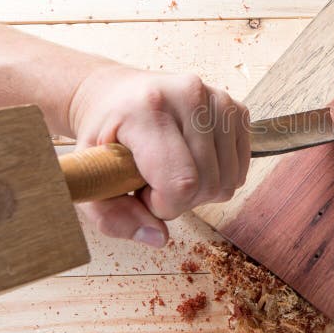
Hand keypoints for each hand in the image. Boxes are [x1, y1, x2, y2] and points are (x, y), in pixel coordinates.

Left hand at [68, 64, 249, 246]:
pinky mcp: (236, 108)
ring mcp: (218, 100)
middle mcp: (189, 97)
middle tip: (154, 182)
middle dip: (181, 199)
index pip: (182, 181)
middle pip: (209, 184)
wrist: (117, 94)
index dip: (166, 205)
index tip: (143, 194)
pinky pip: (240, 168)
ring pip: (229, 180)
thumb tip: (158, 238)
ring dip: (201, 190)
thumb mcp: (92, 176)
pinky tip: (193, 162)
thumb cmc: (104, 134)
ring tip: (172, 170)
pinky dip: (218, 177)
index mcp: (148, 110)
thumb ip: (113, 216)